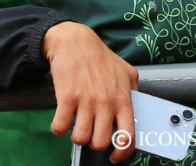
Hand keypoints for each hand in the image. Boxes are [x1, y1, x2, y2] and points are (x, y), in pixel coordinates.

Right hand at [43, 21, 138, 161]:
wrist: (74, 41)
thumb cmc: (100, 56)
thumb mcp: (127, 71)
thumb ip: (134, 91)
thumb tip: (138, 108)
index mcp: (122, 100)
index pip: (127, 137)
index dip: (121, 153)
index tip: (115, 157)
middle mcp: (105, 104)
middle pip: (101, 142)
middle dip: (95, 144)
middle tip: (91, 136)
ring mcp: (85, 101)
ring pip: (80, 137)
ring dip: (77, 138)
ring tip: (75, 130)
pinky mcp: (65, 97)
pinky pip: (60, 125)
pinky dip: (57, 129)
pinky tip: (59, 124)